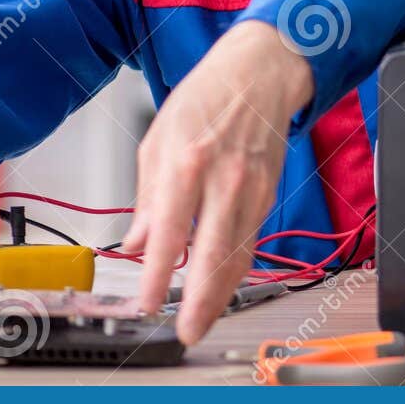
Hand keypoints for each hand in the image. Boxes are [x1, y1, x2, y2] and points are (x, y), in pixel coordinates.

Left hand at [122, 19, 313, 343]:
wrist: (260, 72)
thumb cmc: (207, 97)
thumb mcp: (157, 138)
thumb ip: (146, 196)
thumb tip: (136, 242)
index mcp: (187, 162)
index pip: (169, 233)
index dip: (158, 275)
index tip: (148, 304)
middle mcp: (223, 179)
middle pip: (214, 254)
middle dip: (200, 302)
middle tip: (186, 332)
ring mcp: (252, 188)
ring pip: (239, 255)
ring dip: (221, 295)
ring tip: (202, 322)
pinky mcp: (268, 194)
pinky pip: (251, 240)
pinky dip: (236, 268)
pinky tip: (222, 286)